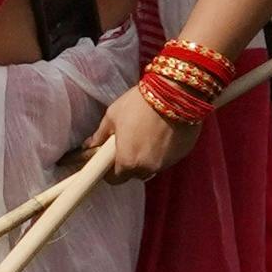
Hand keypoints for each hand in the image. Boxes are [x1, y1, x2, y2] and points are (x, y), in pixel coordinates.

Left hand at [88, 82, 203, 183]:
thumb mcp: (113, 116)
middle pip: (135, 174)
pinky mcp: (182, 154)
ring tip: (146, 136)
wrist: (174, 92)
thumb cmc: (139, 104)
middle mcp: (148, 167)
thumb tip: (89, 144)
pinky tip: (162, 134)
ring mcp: (167, 162)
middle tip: (129, 145)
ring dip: (148, 158)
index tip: (110, 162)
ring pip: (153, 167)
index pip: (115, 179)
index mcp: (128, 161)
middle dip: (130, 163)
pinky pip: (168, 158)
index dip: (110, 172)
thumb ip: (100, 135)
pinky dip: (164, 151)